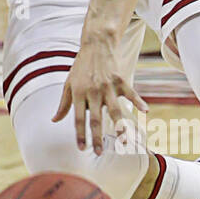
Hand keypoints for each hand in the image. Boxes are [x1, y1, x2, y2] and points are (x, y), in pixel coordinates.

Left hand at [53, 37, 146, 153]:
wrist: (95, 45)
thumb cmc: (80, 67)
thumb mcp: (68, 84)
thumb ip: (63, 104)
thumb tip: (54, 120)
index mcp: (78, 93)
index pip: (77, 118)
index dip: (80, 134)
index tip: (82, 149)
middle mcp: (92, 91)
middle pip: (95, 118)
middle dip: (97, 137)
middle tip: (99, 153)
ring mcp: (107, 86)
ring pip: (114, 110)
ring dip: (119, 127)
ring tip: (124, 142)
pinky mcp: (120, 80)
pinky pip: (130, 92)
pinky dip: (138, 101)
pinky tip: (145, 111)